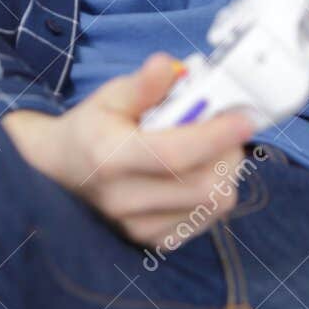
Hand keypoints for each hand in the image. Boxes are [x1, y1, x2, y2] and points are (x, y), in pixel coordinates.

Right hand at [2, 53, 255, 248]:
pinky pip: (206, 219)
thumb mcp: (110, 97)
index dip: (216, 136)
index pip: (175, 155)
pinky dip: (214, 193)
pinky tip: (197, 173)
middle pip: (204, 186)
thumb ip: (143, 84)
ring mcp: (139, 227)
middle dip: (228, 153)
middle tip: (227, 129)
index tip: (245, 117)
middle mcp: (123, 200)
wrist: (62, 171)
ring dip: (226, 172)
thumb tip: (169, 66)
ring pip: (213, 205)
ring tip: (211, 149)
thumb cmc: (92, 128)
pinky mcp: (154, 241)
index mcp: (109, 158)